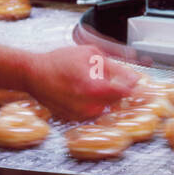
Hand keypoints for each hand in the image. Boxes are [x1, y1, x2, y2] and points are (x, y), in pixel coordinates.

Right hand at [24, 45, 138, 119]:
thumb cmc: (58, 62)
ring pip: (104, 106)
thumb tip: (133, 77)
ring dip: (103, 95)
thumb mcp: (91, 55)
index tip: (140, 84)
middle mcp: (88, 107)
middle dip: (115, 88)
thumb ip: (115, 68)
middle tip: (105, 76)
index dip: (134, 87)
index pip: (125, 93)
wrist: (33, 74)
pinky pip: (91, 110)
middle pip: (115, 100)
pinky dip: (91, 101)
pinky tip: (79, 89)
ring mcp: (80, 115)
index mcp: (95, 90)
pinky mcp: (74, 118)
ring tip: (88, 80)